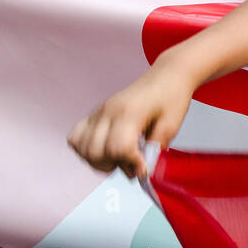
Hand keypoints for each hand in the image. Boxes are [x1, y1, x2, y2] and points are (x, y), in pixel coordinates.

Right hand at [68, 64, 195, 179]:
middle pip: (94, 151)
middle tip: (132, 164)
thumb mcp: (171, 126)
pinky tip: (105, 151)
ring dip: (99, 160)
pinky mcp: (94, 115)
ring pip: (81, 147)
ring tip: (119, 158)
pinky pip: (76, 137)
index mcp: (129, 113)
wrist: (166, 76)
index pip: (117, 148)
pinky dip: (86, 150)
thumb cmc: (171, 97)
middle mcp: (108, 112)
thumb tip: (139, 171)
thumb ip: (154, 150)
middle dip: (113, 165)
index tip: (143, 168)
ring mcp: (98, 112)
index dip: (131, 163)